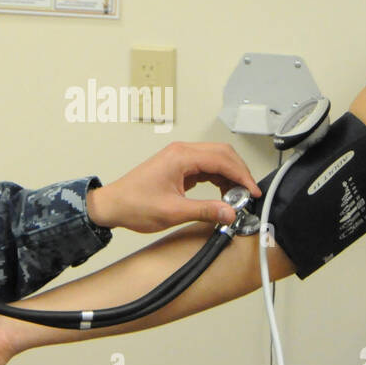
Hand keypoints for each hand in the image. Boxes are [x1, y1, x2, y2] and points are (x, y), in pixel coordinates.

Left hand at [87, 142, 262, 232]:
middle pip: (222, 154)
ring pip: (216, 160)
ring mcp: (180, 158)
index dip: (242, 175)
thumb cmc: (134, 205)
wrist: (113, 205)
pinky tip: (224, 194)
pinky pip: (206, 168)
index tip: (253, 191)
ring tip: (237, 197)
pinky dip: (219, 179)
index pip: (222, 159)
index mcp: (181, 156)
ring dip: (230, 176)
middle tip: (249, 193)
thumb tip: (230, 212)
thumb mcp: (173, 211)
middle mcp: (182, 152)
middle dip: (239, 172)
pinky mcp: (179, 167)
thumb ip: (205, 211)